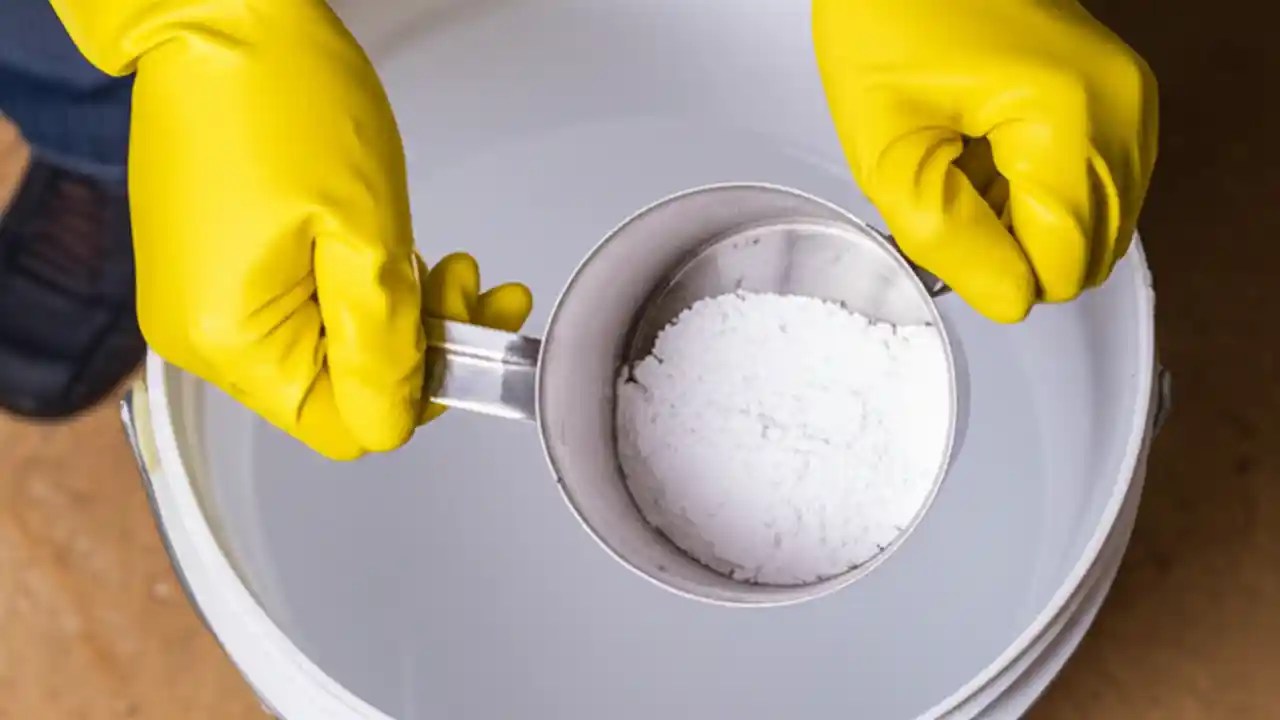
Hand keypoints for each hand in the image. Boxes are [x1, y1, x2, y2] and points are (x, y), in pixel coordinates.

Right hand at [50, 0, 530, 458]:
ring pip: (329, 349)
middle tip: (469, 281)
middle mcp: (202, 335)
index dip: (417, 390)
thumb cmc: (283, 97)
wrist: (218, 20)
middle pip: (338, 389)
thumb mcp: (363, 232)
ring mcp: (203, 301)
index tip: (468, 332)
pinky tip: (386, 248)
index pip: (344, 425)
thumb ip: (386, 340)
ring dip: (396, 310)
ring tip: (438, 255)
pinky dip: (355, 288)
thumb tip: (395, 420)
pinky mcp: (214, 270)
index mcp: (229, 338)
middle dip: (418, 340)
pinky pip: (301, 311)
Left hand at [814, 0, 1157, 321]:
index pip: (1064, 267)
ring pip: (1097, 222)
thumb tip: (1008, 300)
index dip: (998, 272)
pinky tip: (987, 153)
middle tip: (948, 201)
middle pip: (1091, 250)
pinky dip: (1040, 189)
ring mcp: (1129, 98)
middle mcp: (1122, 110)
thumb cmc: (888, 20)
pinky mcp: (1118, 93)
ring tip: (964, 168)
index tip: (944, 233)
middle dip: (1016, 249)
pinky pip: (1095, 182)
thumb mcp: (890, 151)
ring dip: (1027, 221)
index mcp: (1071, 120)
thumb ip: (948, 240)